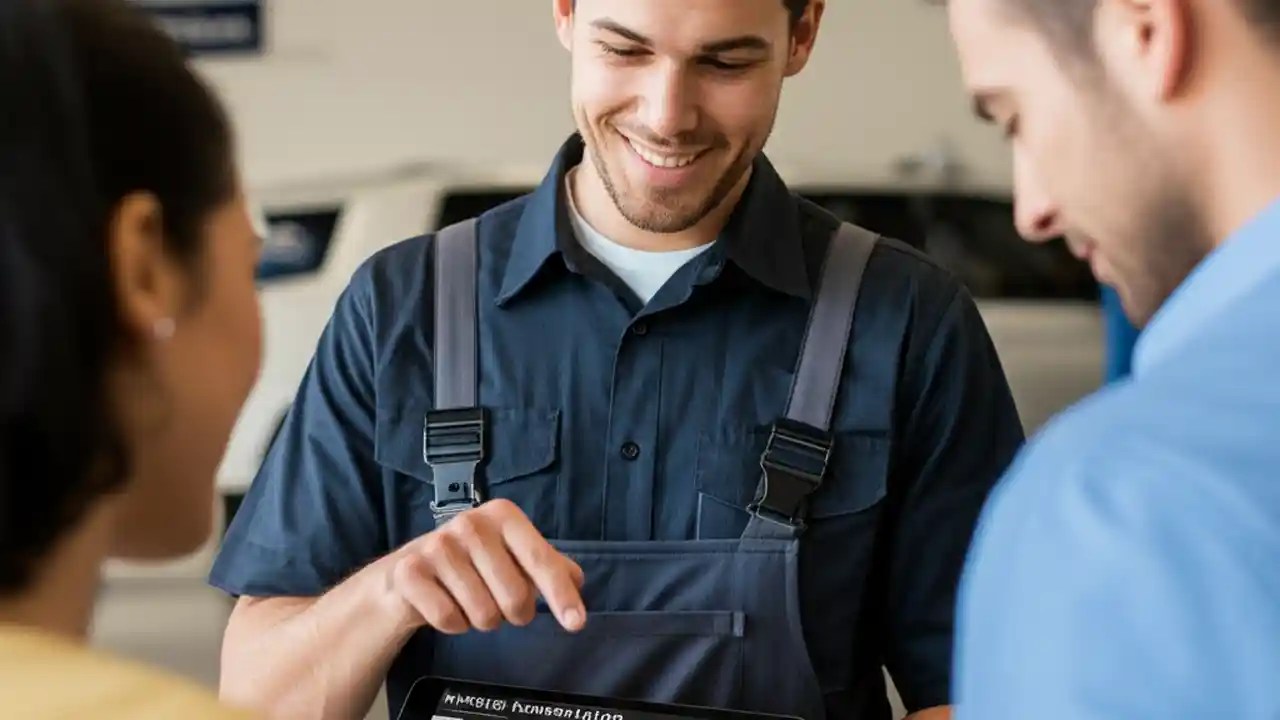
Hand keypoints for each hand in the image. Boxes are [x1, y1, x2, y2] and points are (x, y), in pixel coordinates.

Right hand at [389, 499, 585, 634]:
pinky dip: (454, 625)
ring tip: (470, 602)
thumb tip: (577, 581)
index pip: (540, 560)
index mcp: (503, 515)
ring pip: (483, 613)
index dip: (561, 594)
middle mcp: (470, 523)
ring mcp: (437, 546)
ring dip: (482, 620)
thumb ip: (548, 566)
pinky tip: (447, 606)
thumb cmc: (472, 564)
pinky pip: (449, 620)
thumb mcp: (512, 556)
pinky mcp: (410, 572)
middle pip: (514, 597)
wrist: (408, 575)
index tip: (576, 623)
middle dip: (514, 614)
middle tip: (501, 604)